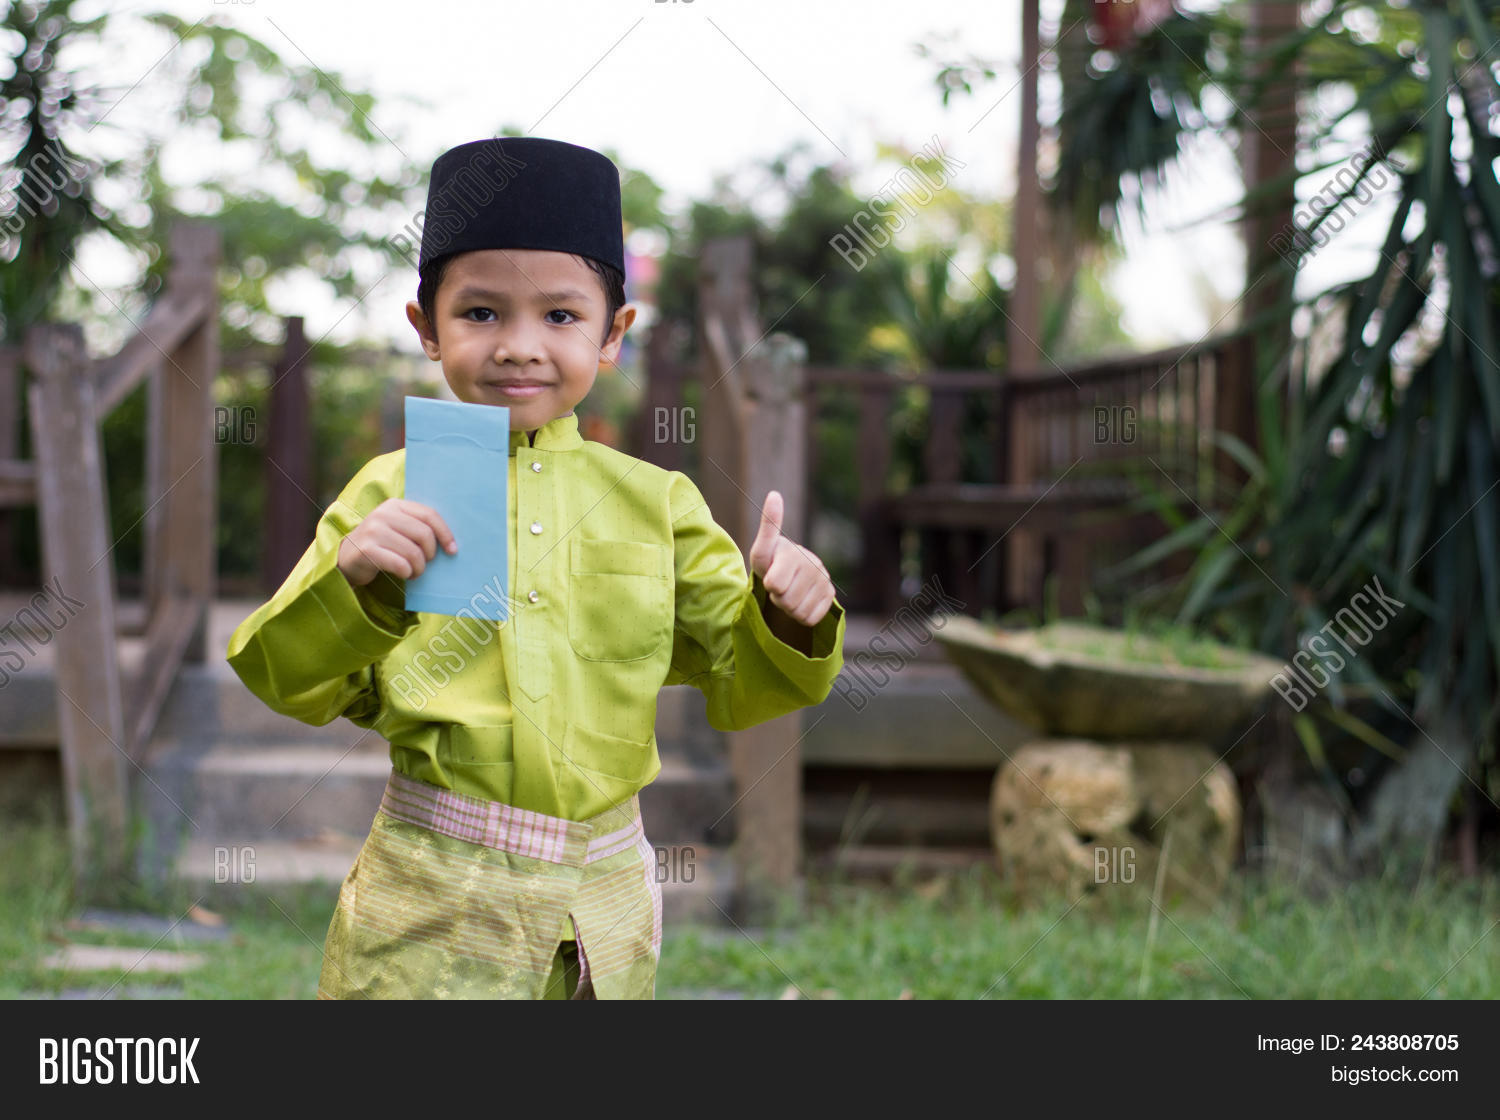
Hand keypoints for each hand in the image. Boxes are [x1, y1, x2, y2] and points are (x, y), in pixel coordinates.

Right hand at [337, 498, 455, 586]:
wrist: (347, 558)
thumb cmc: (382, 545)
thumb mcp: (398, 529)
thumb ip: (418, 527)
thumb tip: (452, 543)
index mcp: (395, 505)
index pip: (429, 515)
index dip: (445, 534)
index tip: (453, 550)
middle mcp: (383, 514)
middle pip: (424, 535)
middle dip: (430, 555)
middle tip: (425, 564)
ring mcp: (373, 531)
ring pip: (413, 552)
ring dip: (419, 568)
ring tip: (414, 572)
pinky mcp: (366, 550)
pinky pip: (400, 564)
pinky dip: (407, 573)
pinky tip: (404, 575)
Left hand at [747, 489, 835, 626]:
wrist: (788, 574)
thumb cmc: (770, 561)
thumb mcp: (762, 549)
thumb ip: (769, 525)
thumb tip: (774, 494)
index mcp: (795, 553)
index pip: (775, 585)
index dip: (768, 585)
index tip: (770, 573)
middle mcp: (814, 565)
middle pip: (785, 601)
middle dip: (777, 598)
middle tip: (779, 585)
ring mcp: (825, 581)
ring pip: (798, 612)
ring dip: (788, 608)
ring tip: (789, 592)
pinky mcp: (831, 597)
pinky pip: (810, 619)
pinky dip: (801, 615)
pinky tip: (800, 600)